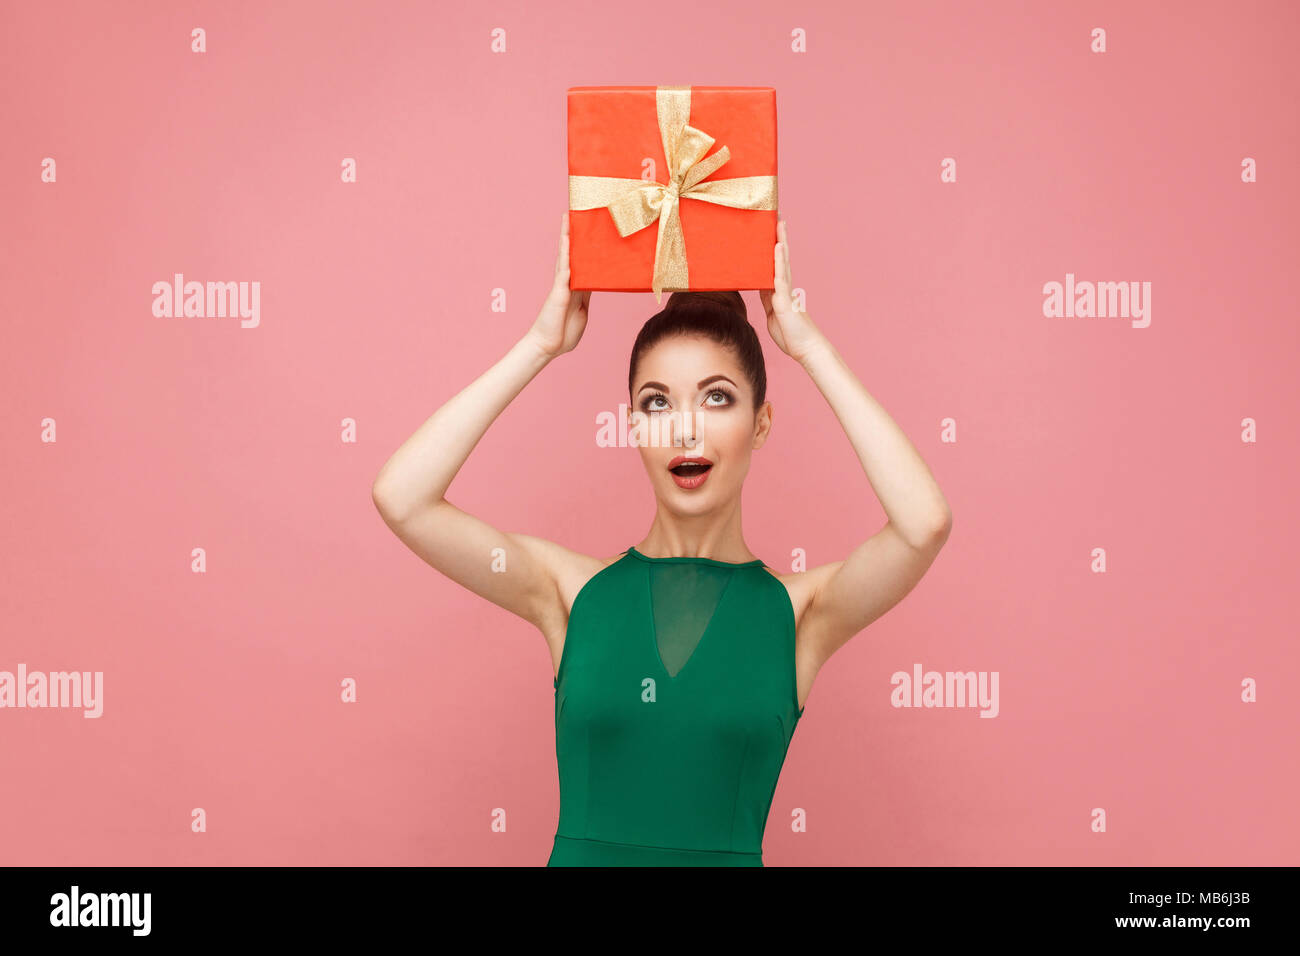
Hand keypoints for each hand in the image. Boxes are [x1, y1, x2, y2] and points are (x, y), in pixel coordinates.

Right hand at [528, 211, 590, 357]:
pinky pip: (564, 269)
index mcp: (576, 288)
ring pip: (566, 255)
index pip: (583, 262)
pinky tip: (567, 240)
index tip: (589, 230)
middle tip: (577, 212)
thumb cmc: (563, 333)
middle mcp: (568, 282)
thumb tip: (596, 283)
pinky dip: (566, 254)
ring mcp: (562, 285)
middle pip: (572, 253)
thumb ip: (587, 295)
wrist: (548, 347)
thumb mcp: (582, 311)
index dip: (585, 246)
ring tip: (569, 217)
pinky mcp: (559, 291)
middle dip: (573, 233)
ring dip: (567, 236)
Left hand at [759, 219, 822, 362]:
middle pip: (780, 257)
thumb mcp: (773, 314)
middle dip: (778, 237)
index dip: (772, 247)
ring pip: (782, 262)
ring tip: (779, 223)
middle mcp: (784, 286)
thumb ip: (768, 299)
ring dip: (780, 241)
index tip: (770, 230)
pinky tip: (777, 247)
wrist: (805, 348)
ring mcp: (785, 292)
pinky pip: (780, 277)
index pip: (773, 263)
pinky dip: (778, 261)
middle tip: (776, 216)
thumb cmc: (790, 334)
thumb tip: (761, 288)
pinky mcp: (785, 300)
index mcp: (779, 290)